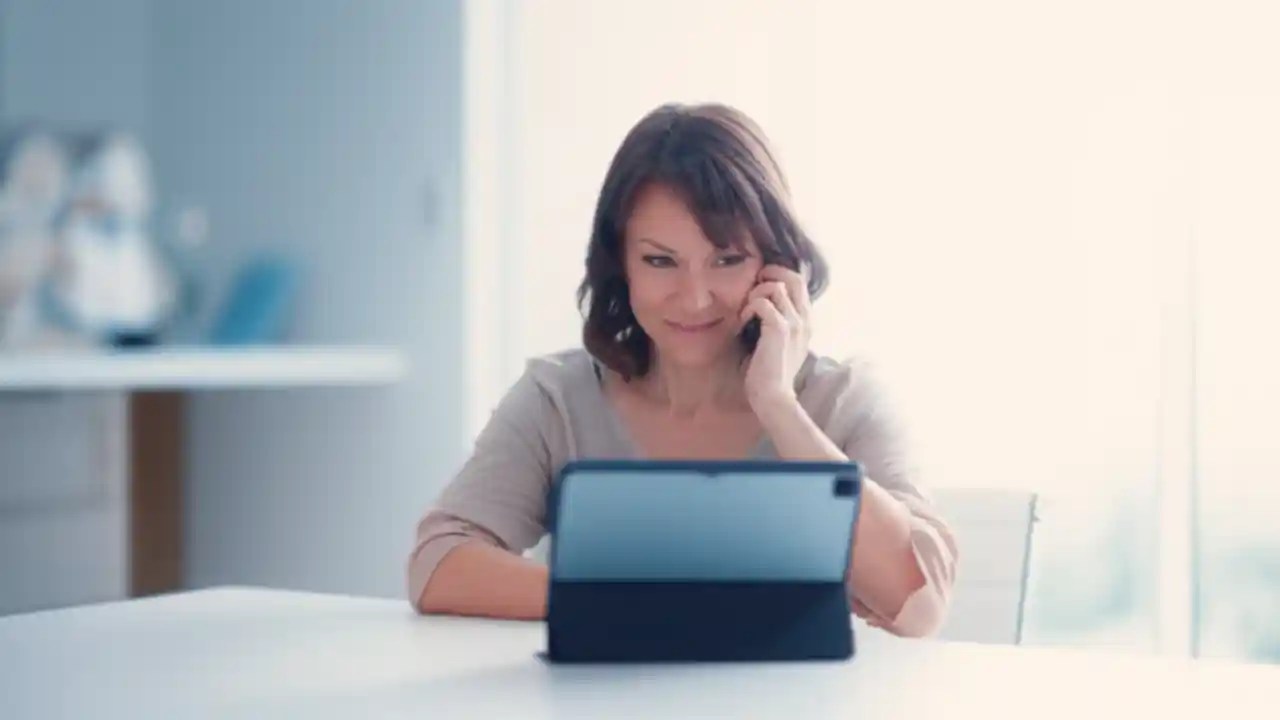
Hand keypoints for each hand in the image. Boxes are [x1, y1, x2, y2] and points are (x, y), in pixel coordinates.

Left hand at [738, 264, 811, 416]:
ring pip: (776, 287)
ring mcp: (795, 323)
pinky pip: (762, 302)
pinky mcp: (780, 329)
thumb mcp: (779, 343)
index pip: (800, 283)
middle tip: (753, 284)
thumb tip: (761, 304)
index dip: (780, 275)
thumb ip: (779, 322)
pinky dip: (748, 308)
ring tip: (745, 311)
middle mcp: (805, 319)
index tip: (760, 282)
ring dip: (755, 294)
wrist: (773, 396)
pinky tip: (741, 322)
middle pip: (794, 278)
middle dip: (771, 274)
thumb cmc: (770, 372)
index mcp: (807, 321)